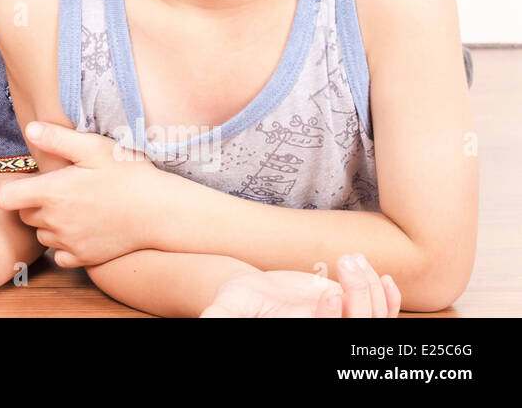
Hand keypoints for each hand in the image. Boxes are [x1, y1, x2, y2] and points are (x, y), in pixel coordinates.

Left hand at [0, 122, 170, 266]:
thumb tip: (29, 129)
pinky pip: (59, 254)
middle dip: (33, 201)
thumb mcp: (93, 147)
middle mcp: (54, 222)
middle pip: (23, 215)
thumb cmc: (128, 174)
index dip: (12, 187)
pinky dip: (63, 244)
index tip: (31, 180)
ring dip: (48, 222)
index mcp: (51, 193)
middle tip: (60, 187)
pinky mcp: (83, 258)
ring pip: (41, 234)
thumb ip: (57, 138)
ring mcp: (68, 243)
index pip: (4, 197)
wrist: (159, 211)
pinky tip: (81, 227)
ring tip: (74, 206)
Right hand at [202, 254, 400, 317]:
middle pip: (359, 327)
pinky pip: (384, 313)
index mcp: (297, 336)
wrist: (254, 295)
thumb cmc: (237, 303)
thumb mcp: (227, 309)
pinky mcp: (353, 314)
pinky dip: (388, 298)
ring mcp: (344, 326)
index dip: (332, 319)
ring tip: (350, 258)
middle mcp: (326, 336)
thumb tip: (207, 321)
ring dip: (368, 287)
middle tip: (346, 260)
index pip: (327, 335)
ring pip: (375, 317)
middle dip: (360, 295)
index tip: (330, 294)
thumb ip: (220, 318)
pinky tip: (382, 277)